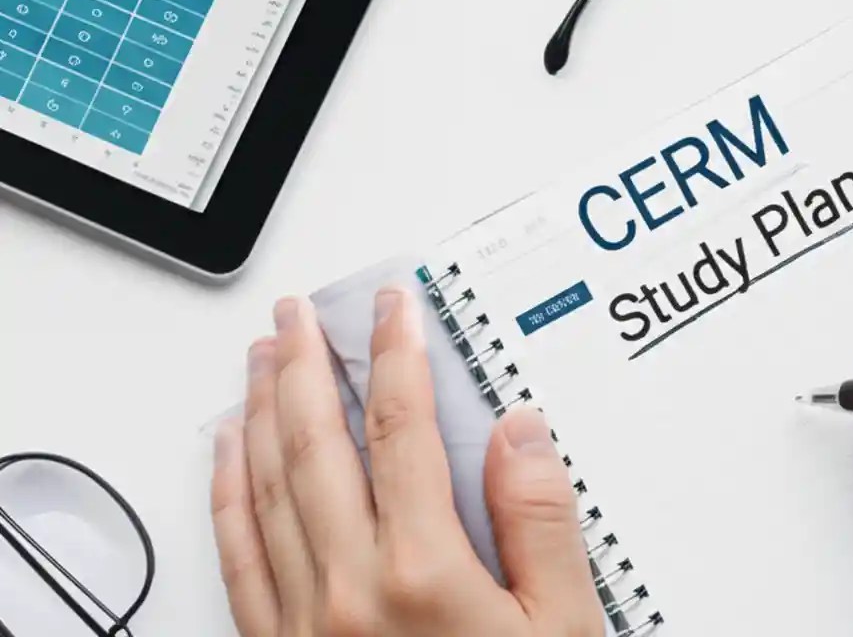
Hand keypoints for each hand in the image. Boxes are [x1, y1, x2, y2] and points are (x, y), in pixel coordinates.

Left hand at [211, 287, 601, 636]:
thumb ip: (542, 521)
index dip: (396, 354)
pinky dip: (227, 492)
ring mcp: (303, 621)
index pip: (402, 430)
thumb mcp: (563, 627)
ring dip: (260, 413)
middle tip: (299, 316)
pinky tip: (228, 454)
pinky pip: (237, 554)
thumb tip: (523, 431)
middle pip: (316, 446)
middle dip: (305, 366)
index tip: (392, 309)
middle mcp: (347, 589)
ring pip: (264, 488)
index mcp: (421, 571)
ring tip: (262, 360)